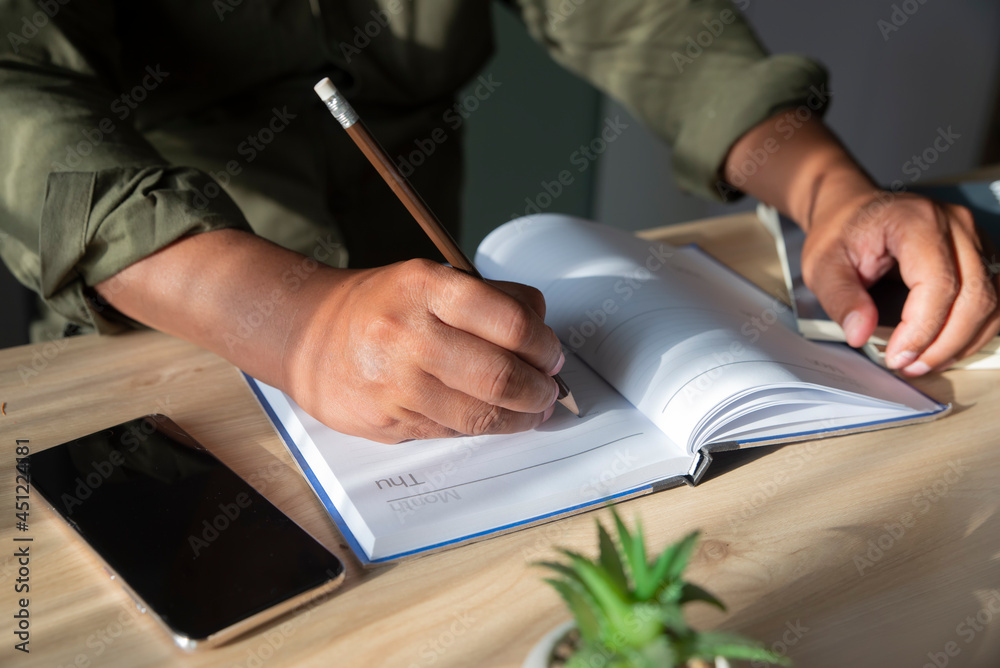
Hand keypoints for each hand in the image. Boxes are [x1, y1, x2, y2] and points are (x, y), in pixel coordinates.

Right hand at [283, 258, 563, 441]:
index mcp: (425, 286)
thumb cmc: (382, 306)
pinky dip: (483, 428)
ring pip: (481, 414)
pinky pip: (454, 433)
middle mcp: (407, 334)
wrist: (309, 338)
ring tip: (533, 410)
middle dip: (539, 389)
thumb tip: (544, 330)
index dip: (544, 345)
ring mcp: (395, 383)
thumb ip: (494, 297)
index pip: (510, 321)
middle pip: (500, 375)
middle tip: (550, 390)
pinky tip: (492, 417)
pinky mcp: (388, 421)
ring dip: (520, 418)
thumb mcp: (434, 279)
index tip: (552, 354)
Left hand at [801, 188, 999, 374]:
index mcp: (916, 221)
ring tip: (924, 362)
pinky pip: (993, 299)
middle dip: (944, 343)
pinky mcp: (980, 254)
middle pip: (975, 296)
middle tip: (909, 366)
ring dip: (962, 342)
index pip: (938, 283)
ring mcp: (974, 238)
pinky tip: (943, 346)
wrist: (853, 210)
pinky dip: (973, 330)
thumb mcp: (823, 266)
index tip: (896, 356)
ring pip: (992, 302)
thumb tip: (860, 333)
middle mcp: (955, 225)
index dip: (922, 329)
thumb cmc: (841, 232)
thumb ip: (841, 299)